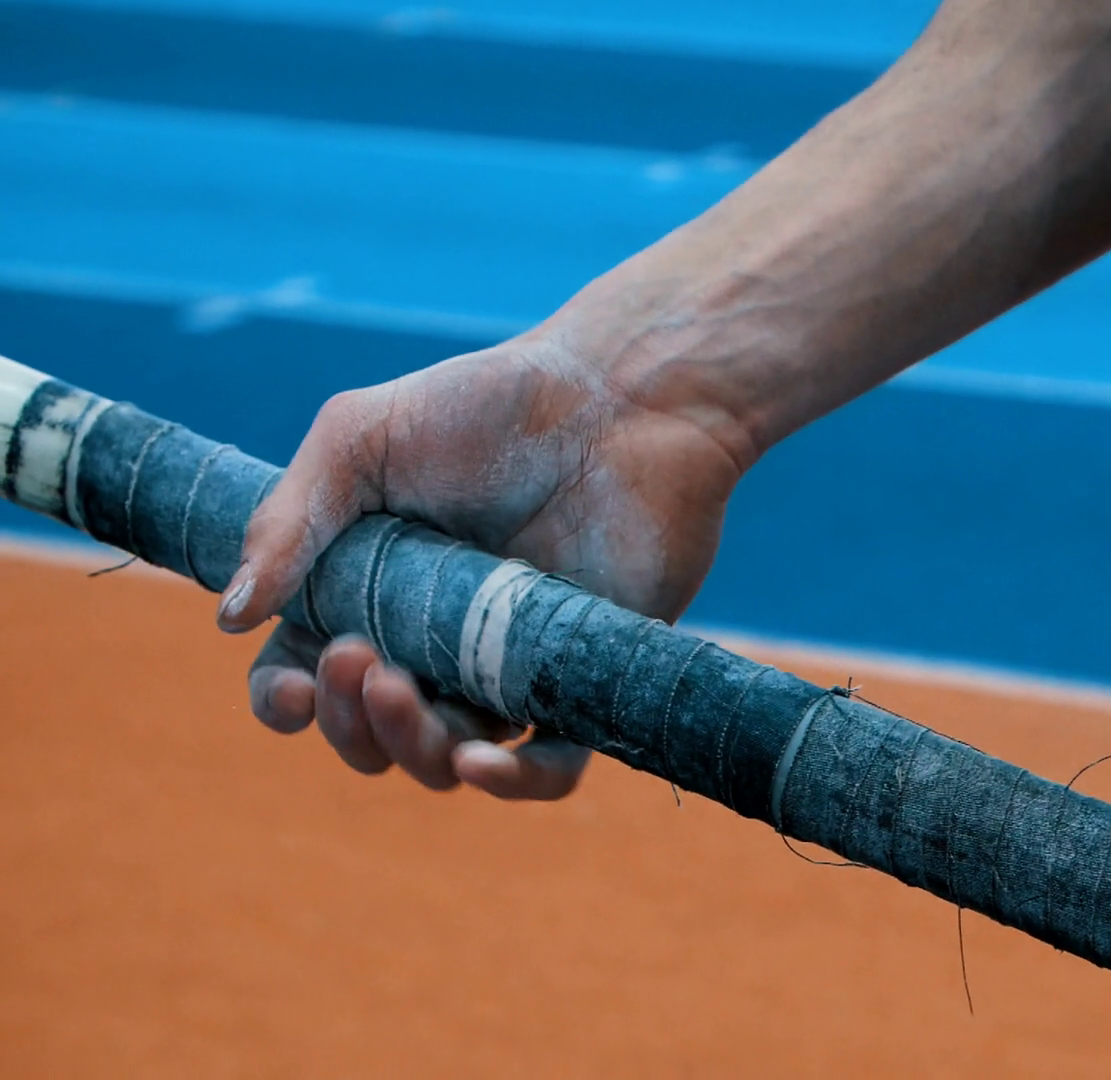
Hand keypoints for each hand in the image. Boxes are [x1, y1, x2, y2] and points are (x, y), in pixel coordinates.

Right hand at [215, 331, 754, 797]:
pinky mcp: (584, 679)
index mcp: (369, 594)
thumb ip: (290, 521)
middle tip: (359, 657)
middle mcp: (435, 643)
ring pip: (445, 758)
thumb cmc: (490, 404)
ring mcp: (510, 668)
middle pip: (370, 734)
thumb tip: (227, 617)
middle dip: (345, 719)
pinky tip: (479, 766)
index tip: (292, 682)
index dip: (285, 701)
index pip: (305, 681)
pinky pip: (550, 769)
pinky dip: (512, 785)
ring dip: (410, 748)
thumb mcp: (361, 438)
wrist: (620, 398)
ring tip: (400, 690)